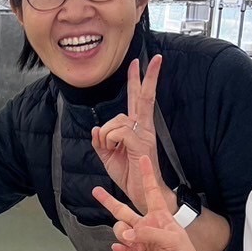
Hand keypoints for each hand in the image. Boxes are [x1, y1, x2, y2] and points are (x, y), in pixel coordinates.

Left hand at [90, 55, 173, 215]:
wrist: (141, 192)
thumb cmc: (128, 174)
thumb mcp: (107, 156)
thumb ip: (100, 141)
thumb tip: (96, 128)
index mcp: (135, 128)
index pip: (136, 100)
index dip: (136, 81)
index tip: (138, 63)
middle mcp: (142, 128)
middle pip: (143, 97)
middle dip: (145, 77)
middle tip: (155, 58)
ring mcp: (144, 135)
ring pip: (117, 120)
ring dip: (106, 135)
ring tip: (111, 149)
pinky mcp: (140, 144)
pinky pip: (118, 132)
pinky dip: (109, 141)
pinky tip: (114, 150)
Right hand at [93, 156, 209, 250]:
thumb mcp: (173, 240)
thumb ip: (148, 234)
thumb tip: (126, 235)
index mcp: (160, 218)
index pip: (151, 193)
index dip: (146, 176)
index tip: (142, 159)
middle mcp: (147, 228)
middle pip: (124, 211)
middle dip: (109, 201)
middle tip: (96, 191)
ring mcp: (138, 243)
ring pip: (120, 230)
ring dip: (121, 232)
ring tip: (130, 240)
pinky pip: (120, 249)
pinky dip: (119, 248)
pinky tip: (122, 249)